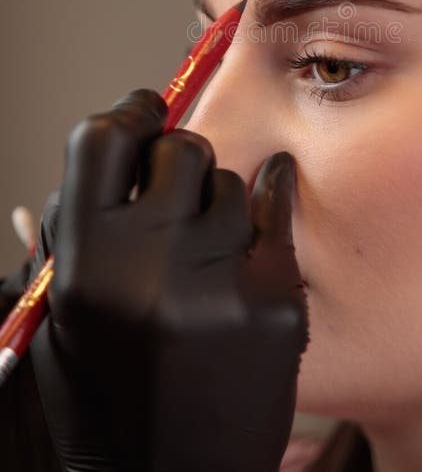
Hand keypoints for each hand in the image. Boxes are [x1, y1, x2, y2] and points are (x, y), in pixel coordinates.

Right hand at [30, 89, 308, 471]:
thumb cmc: (108, 393)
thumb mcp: (61, 312)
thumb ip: (78, 226)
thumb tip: (117, 148)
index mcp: (85, 266)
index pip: (103, 139)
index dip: (126, 115)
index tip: (144, 111)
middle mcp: (151, 269)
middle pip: (179, 148)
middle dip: (176, 161)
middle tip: (175, 191)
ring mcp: (221, 286)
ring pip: (231, 182)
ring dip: (217, 203)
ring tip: (206, 254)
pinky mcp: (276, 304)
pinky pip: (278, 207)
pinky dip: (271, 197)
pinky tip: (270, 194)